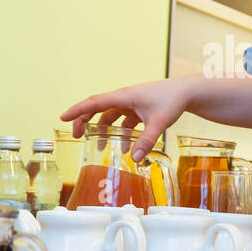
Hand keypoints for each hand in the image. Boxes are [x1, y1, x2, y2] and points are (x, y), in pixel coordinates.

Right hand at [60, 77, 193, 161]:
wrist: (188, 92)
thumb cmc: (172, 100)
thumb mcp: (158, 123)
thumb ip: (146, 141)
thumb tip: (134, 158)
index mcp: (124, 96)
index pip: (94, 102)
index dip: (77, 110)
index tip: (62, 117)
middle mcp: (125, 97)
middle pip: (98, 108)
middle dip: (85, 121)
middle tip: (75, 135)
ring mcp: (132, 102)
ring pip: (110, 115)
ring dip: (103, 129)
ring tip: (99, 147)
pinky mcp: (140, 108)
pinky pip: (124, 120)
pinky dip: (121, 132)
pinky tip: (124, 148)